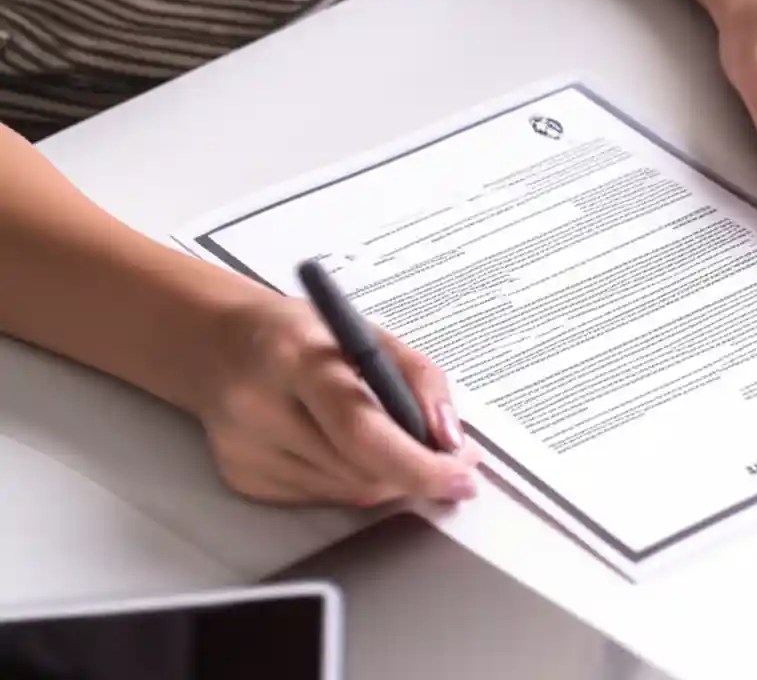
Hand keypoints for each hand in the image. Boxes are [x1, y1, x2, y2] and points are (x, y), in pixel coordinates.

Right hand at [200, 296, 479, 506]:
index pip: (361, 429)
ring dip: (387, 479)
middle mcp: (261, 408)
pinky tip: (343, 448)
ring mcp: (246, 451)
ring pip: (347, 492)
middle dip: (415, 472)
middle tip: (447, 461)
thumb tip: (451, 442)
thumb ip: (420, 380)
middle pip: (360, 470)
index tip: (461, 477)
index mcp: (296, 359)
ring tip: (392, 443)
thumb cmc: (303, 335)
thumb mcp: (368, 333)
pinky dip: (352, 481)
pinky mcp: (243, 479)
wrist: (219, 343)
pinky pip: (323, 498)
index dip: (418, 464)